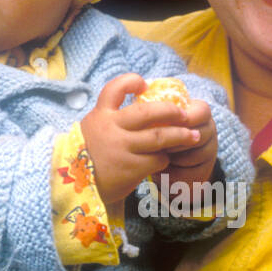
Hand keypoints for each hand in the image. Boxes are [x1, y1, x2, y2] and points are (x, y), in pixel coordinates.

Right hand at [80, 73, 209, 204]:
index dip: (131, 82)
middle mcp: (110, 128)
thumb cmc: (91, 156)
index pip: (114, 89)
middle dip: (171, 112)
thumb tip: (142, 101)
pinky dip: (165, 159)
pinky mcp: (130, 168)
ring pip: (159, 136)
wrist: (78, 188)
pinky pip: (157, 159)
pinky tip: (165, 160)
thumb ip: (112, 118)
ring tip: (193, 137)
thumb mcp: (92, 130)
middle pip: (148, 112)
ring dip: (180, 136)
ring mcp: (121, 148)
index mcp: (100, 115)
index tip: (145, 84)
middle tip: (185, 115)